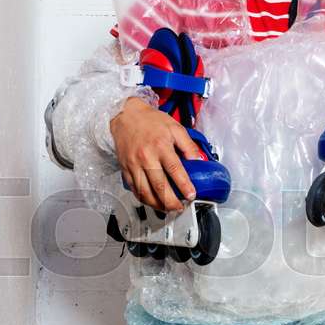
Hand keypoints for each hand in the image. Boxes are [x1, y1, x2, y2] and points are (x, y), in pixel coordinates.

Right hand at [109, 98, 202, 212]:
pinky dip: (144, 199)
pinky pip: (135, 190)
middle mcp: (146, 157)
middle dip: (171, 201)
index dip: (184, 185)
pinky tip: (153, 202)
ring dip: (157, 205)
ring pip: (145, 192)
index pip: (175, 170)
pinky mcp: (126, 170)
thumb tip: (198, 161)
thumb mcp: (175, 128)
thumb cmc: (150, 121)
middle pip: (159, 186)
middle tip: (180, 207)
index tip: (191, 195)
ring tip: (168, 208)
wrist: (125, 115)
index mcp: (161, 146)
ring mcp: (134, 165)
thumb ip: (188, 145)